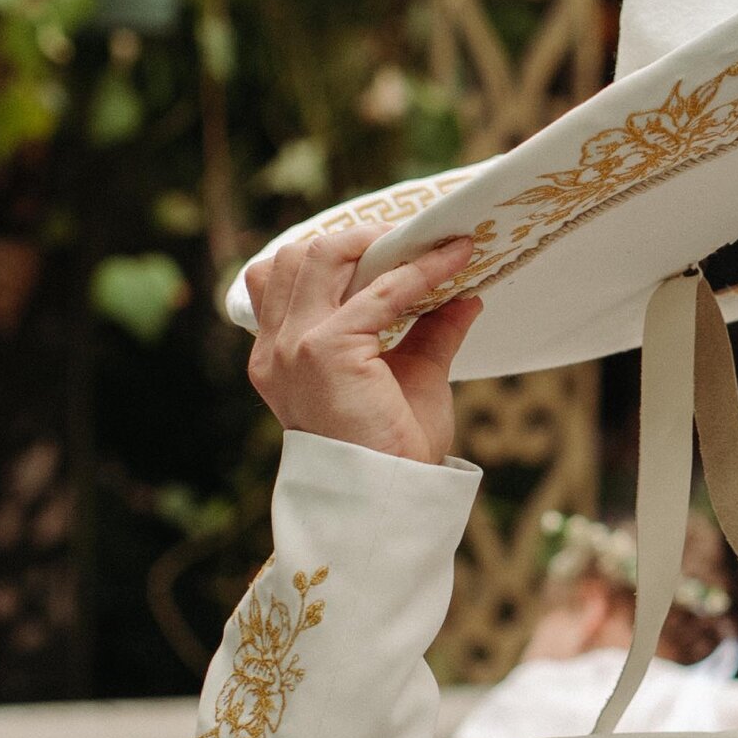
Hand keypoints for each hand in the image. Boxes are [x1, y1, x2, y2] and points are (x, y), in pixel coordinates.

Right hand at [246, 229, 482, 466]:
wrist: (389, 498)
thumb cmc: (394, 449)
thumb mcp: (412, 377)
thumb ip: (427, 331)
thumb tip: (463, 293)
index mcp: (278, 356)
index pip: (281, 278)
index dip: (333, 255)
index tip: (389, 244)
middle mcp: (274, 349)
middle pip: (295, 255)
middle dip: (352, 238)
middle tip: (408, 239)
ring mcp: (293, 347)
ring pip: (321, 255)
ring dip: (375, 242)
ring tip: (423, 244)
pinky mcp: (323, 350)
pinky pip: (379, 291)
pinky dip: (420, 270)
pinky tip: (454, 261)